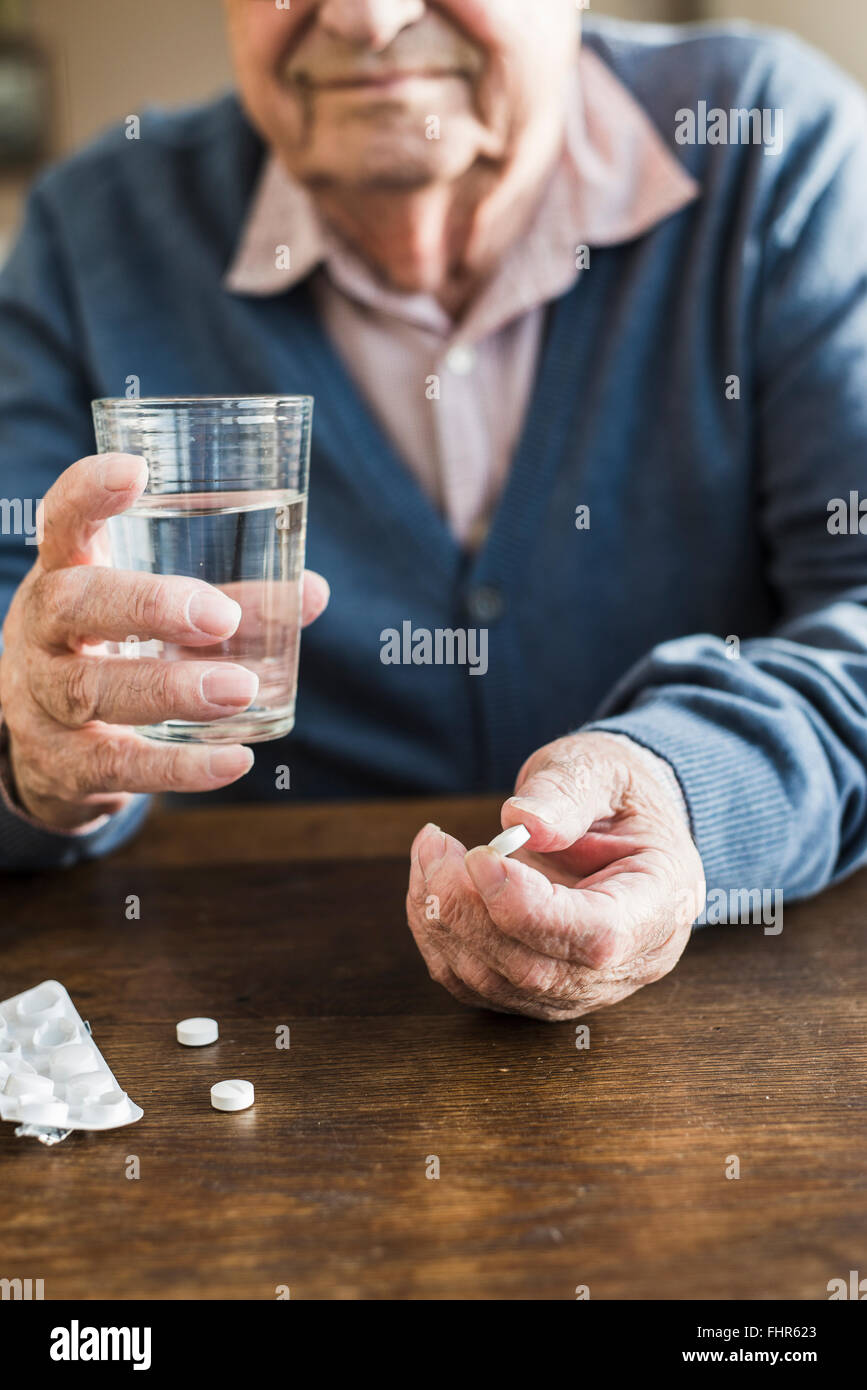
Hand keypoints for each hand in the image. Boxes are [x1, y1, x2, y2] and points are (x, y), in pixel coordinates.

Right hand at [0, 453, 329, 830]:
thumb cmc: (118, 655)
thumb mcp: (157, 619)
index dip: (87, 495)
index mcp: (64, 574)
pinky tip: (234, 762)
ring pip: (91, 689)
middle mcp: (40, 632)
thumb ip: (230, 600)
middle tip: (217, 616)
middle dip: (147, 605)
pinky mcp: (62, 765)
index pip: (60, 522)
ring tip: (240, 690)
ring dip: (170, 688)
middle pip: (73, 604)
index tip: (134, 470)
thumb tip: (310, 592)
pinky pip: (117, 766)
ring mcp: (40, 700)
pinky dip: (179, 767)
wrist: (50, 751)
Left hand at [407, 731, 704, 1020]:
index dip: (527, 907)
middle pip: (534, 968)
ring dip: (443, 920)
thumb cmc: (616, 794)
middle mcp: (625, 964)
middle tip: (437, 845)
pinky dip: (437, 936)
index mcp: (659, 907)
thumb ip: (566, 793)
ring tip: (433, 852)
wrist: (619, 821)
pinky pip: (472, 983)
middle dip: (468, 910)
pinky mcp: (535, 990)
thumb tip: (522, 820)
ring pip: (493, 982)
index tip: (480, 856)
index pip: (597, 937)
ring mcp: (578, 987)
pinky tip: (433, 882)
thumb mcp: (601, 769)